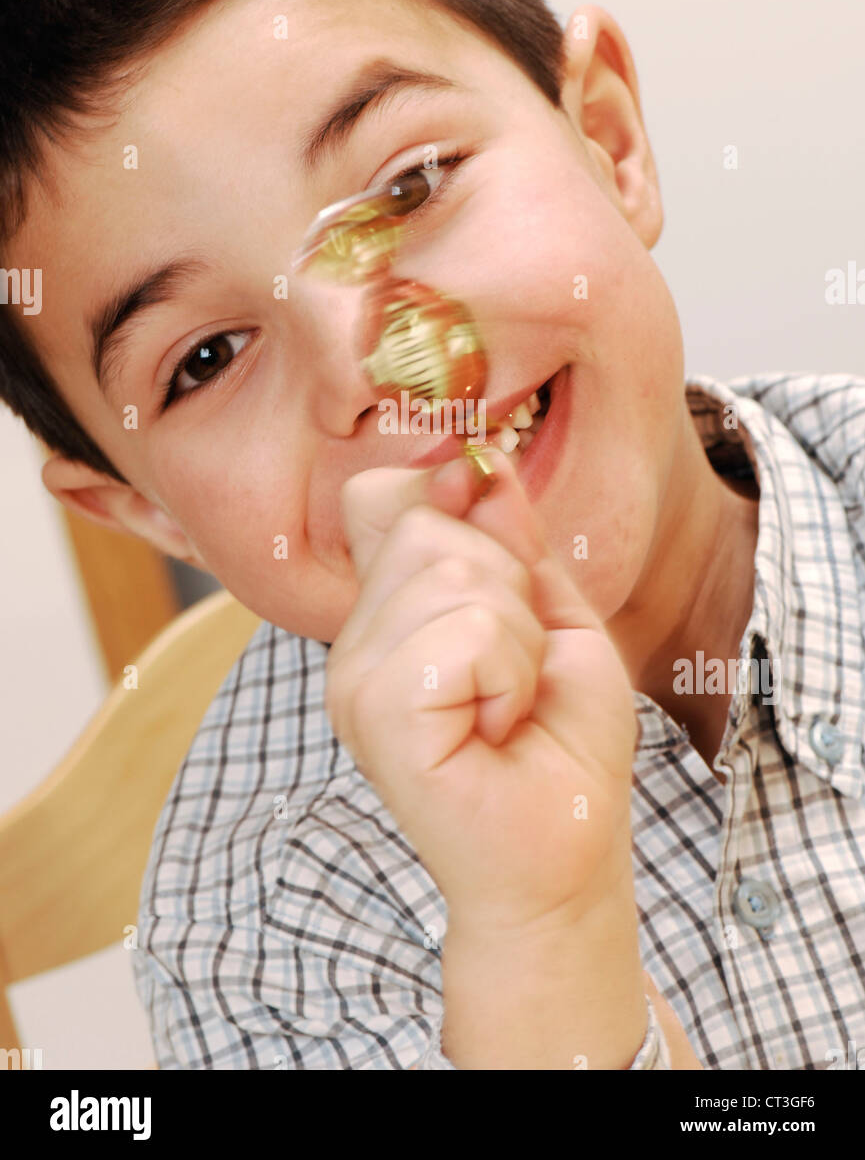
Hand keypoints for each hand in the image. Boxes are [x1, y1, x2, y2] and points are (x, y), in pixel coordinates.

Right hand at [326, 446, 638, 934]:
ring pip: (452, 571)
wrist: (567, 857)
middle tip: (516, 673)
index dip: (448, 497)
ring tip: (508, 705)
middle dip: (510, 586)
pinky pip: (464, 630)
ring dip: (518, 638)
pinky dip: (510, 674)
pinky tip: (498, 728)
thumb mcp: (549, 614)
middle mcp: (355, 640)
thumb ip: (511, 538)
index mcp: (386, 613)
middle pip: (429, 523)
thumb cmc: (561, 747)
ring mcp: (355, 677)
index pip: (383, 494)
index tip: (507, 562)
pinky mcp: (377, 715)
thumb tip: (479, 458)